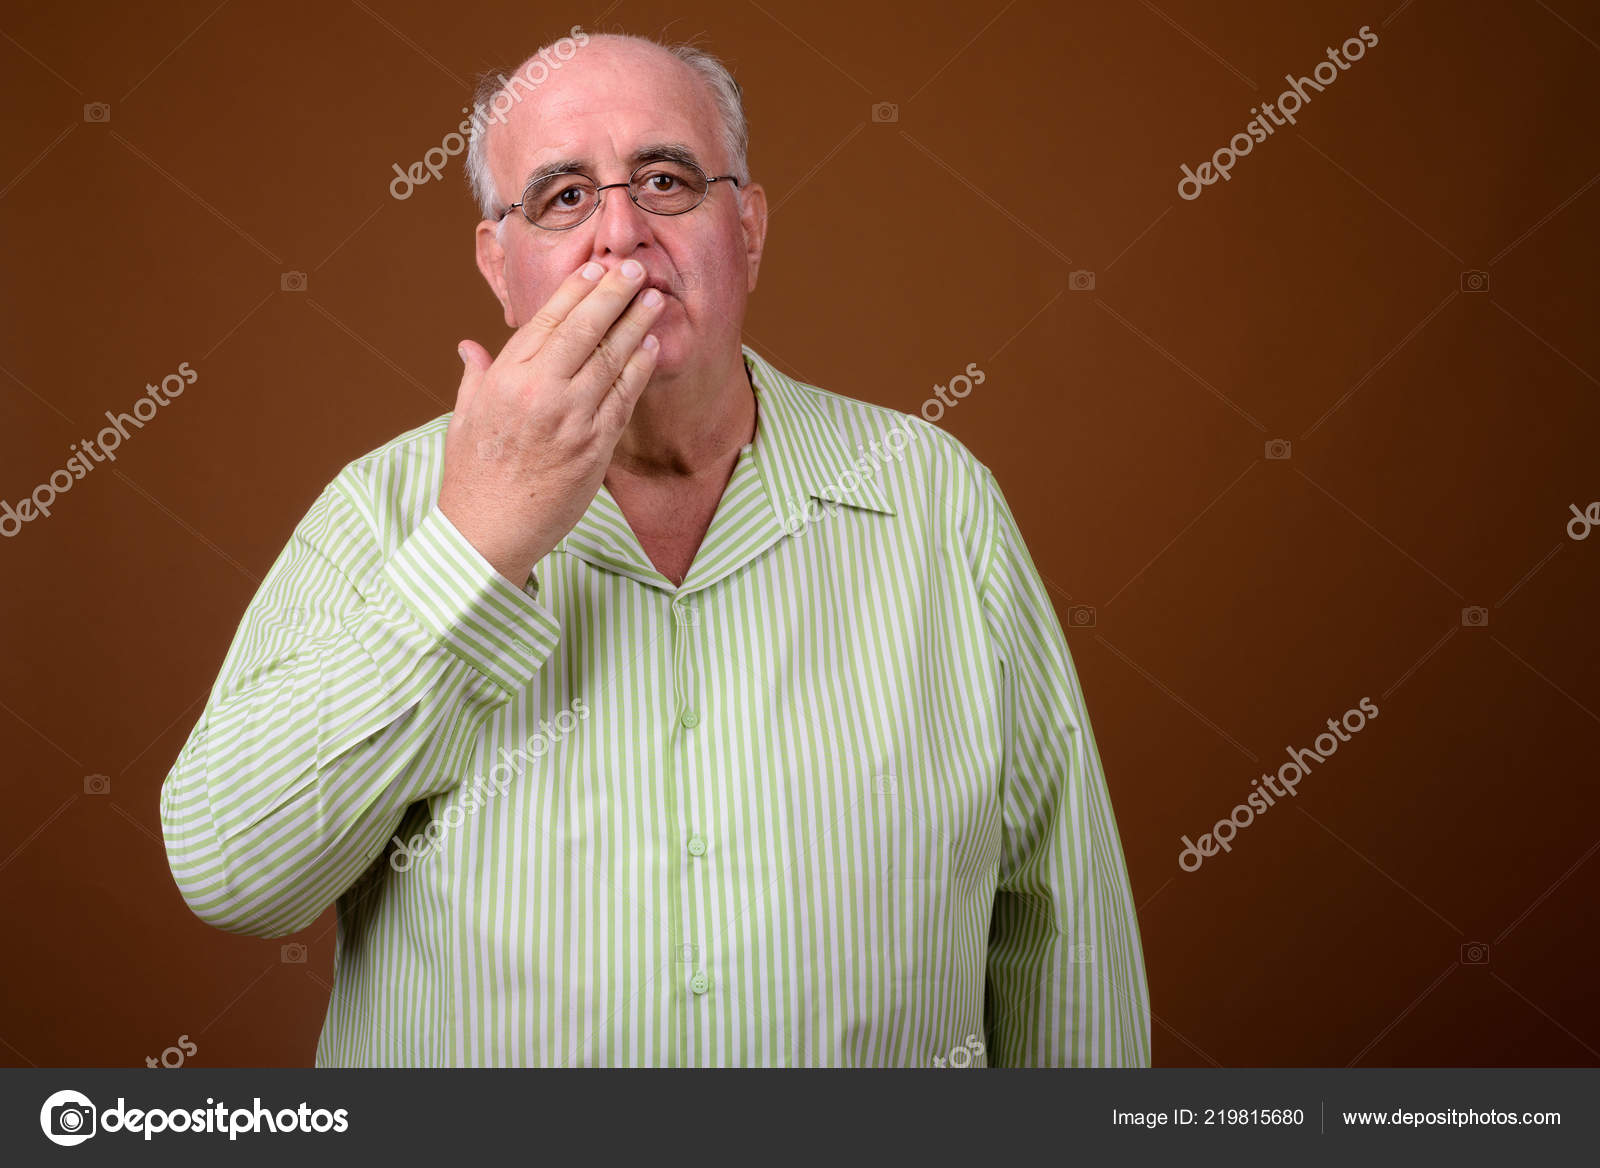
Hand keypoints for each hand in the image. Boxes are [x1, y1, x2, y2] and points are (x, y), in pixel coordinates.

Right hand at [438, 258, 665, 584]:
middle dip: (613, 294)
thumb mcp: (464, 419)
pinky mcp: (596, 447)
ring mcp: (571, 419)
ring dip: (636, 325)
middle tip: (634, 269)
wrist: (488, 534)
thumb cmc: (472, 477)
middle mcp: (540, 392)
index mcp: (505, 379)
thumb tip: (471, 346)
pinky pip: (624, 397)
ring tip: (654, 298)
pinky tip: (651, 346)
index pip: (546, 321)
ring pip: (611, 359)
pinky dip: (640, 368)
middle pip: (585, 330)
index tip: (594, 270)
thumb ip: (475, 377)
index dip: (575, 292)